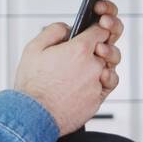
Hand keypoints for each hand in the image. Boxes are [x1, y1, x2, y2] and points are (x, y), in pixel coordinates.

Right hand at [12, 0, 122, 134]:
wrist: (33, 116)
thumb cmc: (32, 86)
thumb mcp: (34, 48)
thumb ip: (54, 30)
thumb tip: (66, 28)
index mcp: (79, 49)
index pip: (101, 29)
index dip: (99, 25)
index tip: (95, 26)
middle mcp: (93, 65)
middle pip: (108, 46)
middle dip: (101, 43)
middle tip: (93, 44)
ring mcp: (97, 83)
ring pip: (111, 65)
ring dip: (103, 61)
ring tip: (89, 62)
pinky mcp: (97, 99)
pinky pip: (108, 84)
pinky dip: (104, 79)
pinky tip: (93, 78)